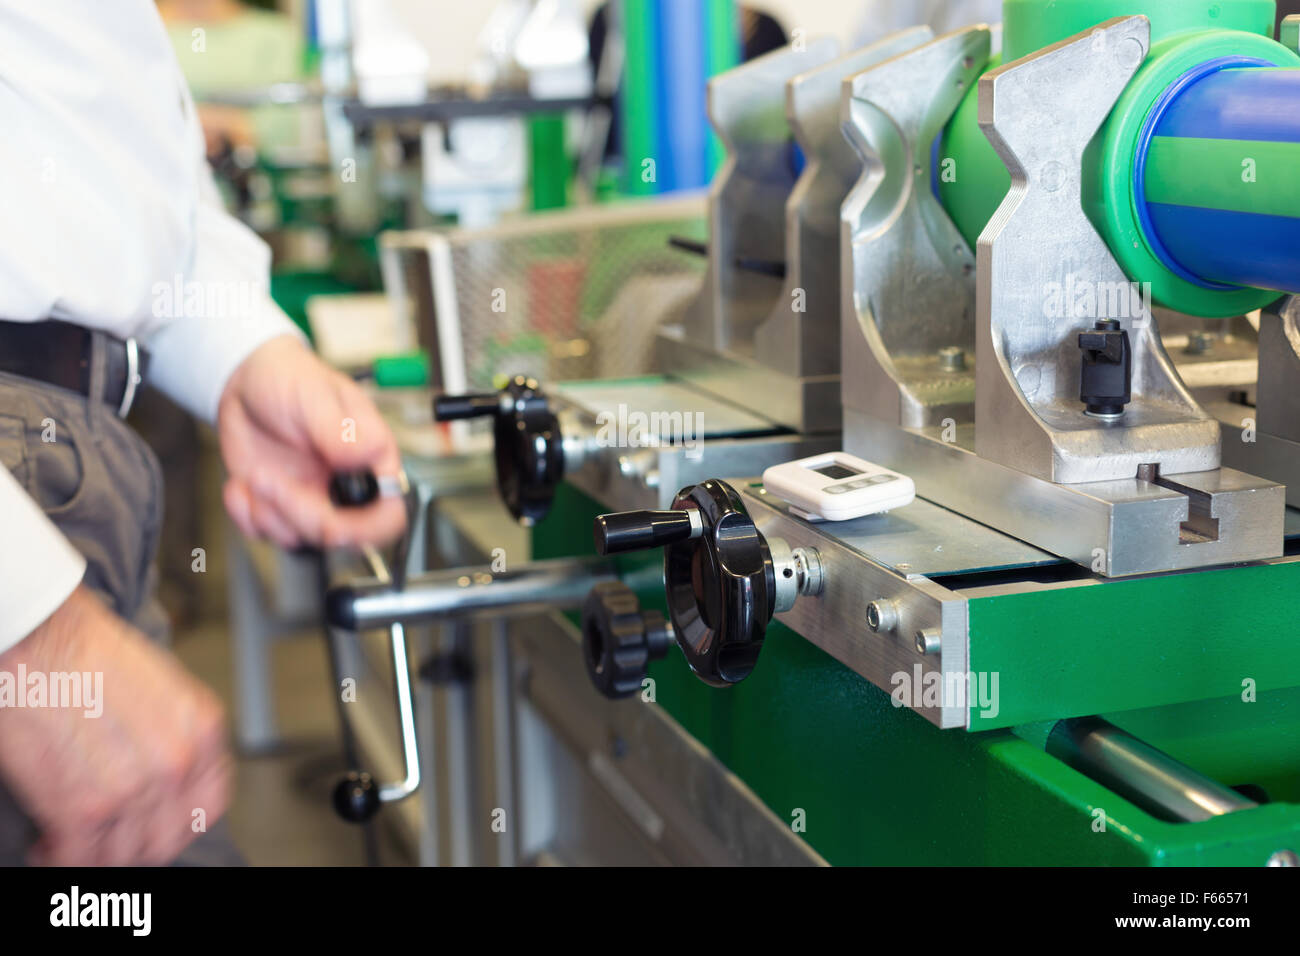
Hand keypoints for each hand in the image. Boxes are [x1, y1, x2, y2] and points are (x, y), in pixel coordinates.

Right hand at [0, 587, 230, 864]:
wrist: (39, 638)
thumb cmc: (92, 652)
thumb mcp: (166, 685)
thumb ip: (178, 732)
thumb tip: (174, 774)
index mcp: (202, 731)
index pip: (209, 804)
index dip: (180, 823)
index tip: (156, 826)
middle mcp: (177, 764)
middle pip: (166, 838)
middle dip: (137, 843)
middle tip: (110, 837)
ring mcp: (133, 790)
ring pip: (125, 856)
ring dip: (99, 853)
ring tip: (77, 839)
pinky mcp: (82, 808)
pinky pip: (80, 860)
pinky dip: (60, 859)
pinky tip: (49, 844)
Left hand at [218, 335, 405, 548]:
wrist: (246, 382)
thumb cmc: (291, 378)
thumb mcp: (314, 394)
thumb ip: (339, 428)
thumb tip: (365, 455)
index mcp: (370, 460)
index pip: (387, 514)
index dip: (365, 529)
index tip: (331, 523)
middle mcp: (344, 485)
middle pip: (341, 534)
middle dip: (301, 516)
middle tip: (269, 480)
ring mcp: (312, 499)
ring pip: (301, 538)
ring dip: (269, 515)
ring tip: (253, 476)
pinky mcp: (280, 506)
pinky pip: (267, 534)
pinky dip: (247, 517)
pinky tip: (240, 486)